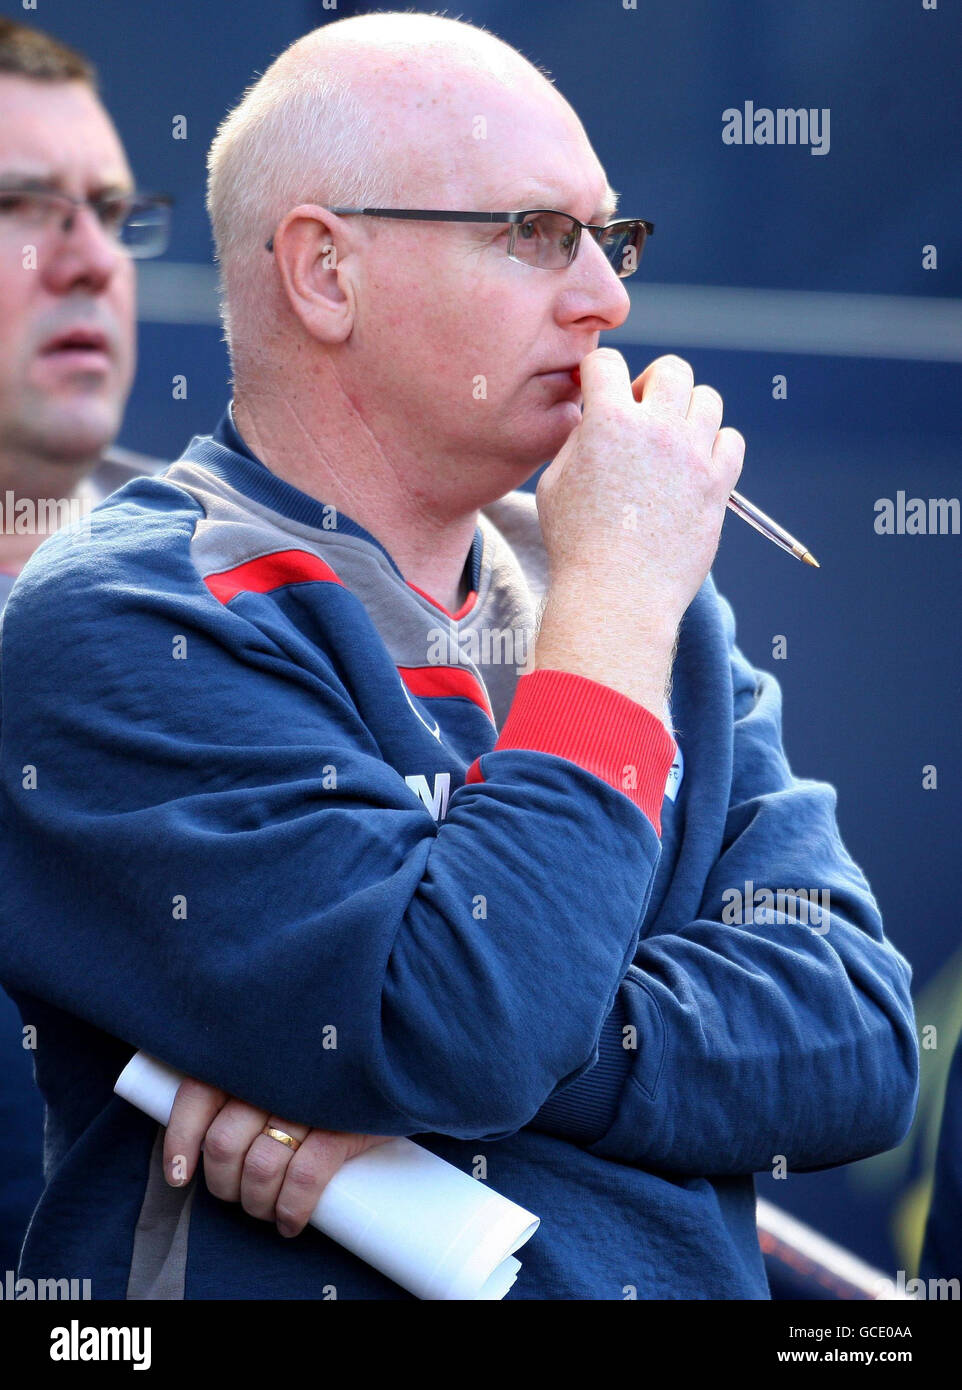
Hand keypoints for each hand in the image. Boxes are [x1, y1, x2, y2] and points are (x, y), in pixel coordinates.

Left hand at [163, 1077, 392, 1236]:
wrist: (400, 1063)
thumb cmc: (330, 1071)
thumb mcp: (281, 1064)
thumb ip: (248, 1082)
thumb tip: (201, 1139)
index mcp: (254, 1056)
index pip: (197, 1096)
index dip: (180, 1142)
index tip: (180, 1175)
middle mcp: (275, 1075)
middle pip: (223, 1144)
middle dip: (224, 1185)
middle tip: (237, 1193)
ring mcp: (309, 1101)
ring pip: (259, 1168)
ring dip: (256, 1204)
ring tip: (266, 1209)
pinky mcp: (342, 1127)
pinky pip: (303, 1179)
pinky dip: (291, 1210)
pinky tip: (289, 1222)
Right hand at [536, 349, 744, 634]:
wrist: (616, 594)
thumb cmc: (577, 545)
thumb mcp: (554, 483)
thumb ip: (578, 441)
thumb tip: (595, 419)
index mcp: (607, 422)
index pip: (608, 362)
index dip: (599, 375)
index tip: (600, 395)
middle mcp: (655, 429)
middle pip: (672, 369)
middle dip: (654, 384)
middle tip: (641, 416)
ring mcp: (691, 455)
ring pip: (707, 399)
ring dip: (688, 413)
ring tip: (671, 444)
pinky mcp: (717, 484)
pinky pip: (732, 441)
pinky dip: (716, 447)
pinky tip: (695, 468)